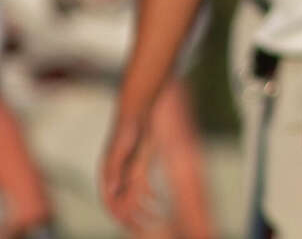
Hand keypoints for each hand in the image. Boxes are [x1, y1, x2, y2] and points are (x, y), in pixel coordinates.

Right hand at [100, 112, 162, 231]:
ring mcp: (127, 171)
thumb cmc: (127, 128)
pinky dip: (148, 196)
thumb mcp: (120, 150)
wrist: (138, 111)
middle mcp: (115, 176)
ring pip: (132, 197)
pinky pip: (142, 186)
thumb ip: (115, 171)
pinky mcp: (139, 166)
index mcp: (107, 174)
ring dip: (141, 209)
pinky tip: (157, 202)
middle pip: (121, 203)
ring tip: (153, 220)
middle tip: (142, 229)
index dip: (117, 215)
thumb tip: (112, 192)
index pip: (109, 201)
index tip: (127, 226)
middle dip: (130, 218)